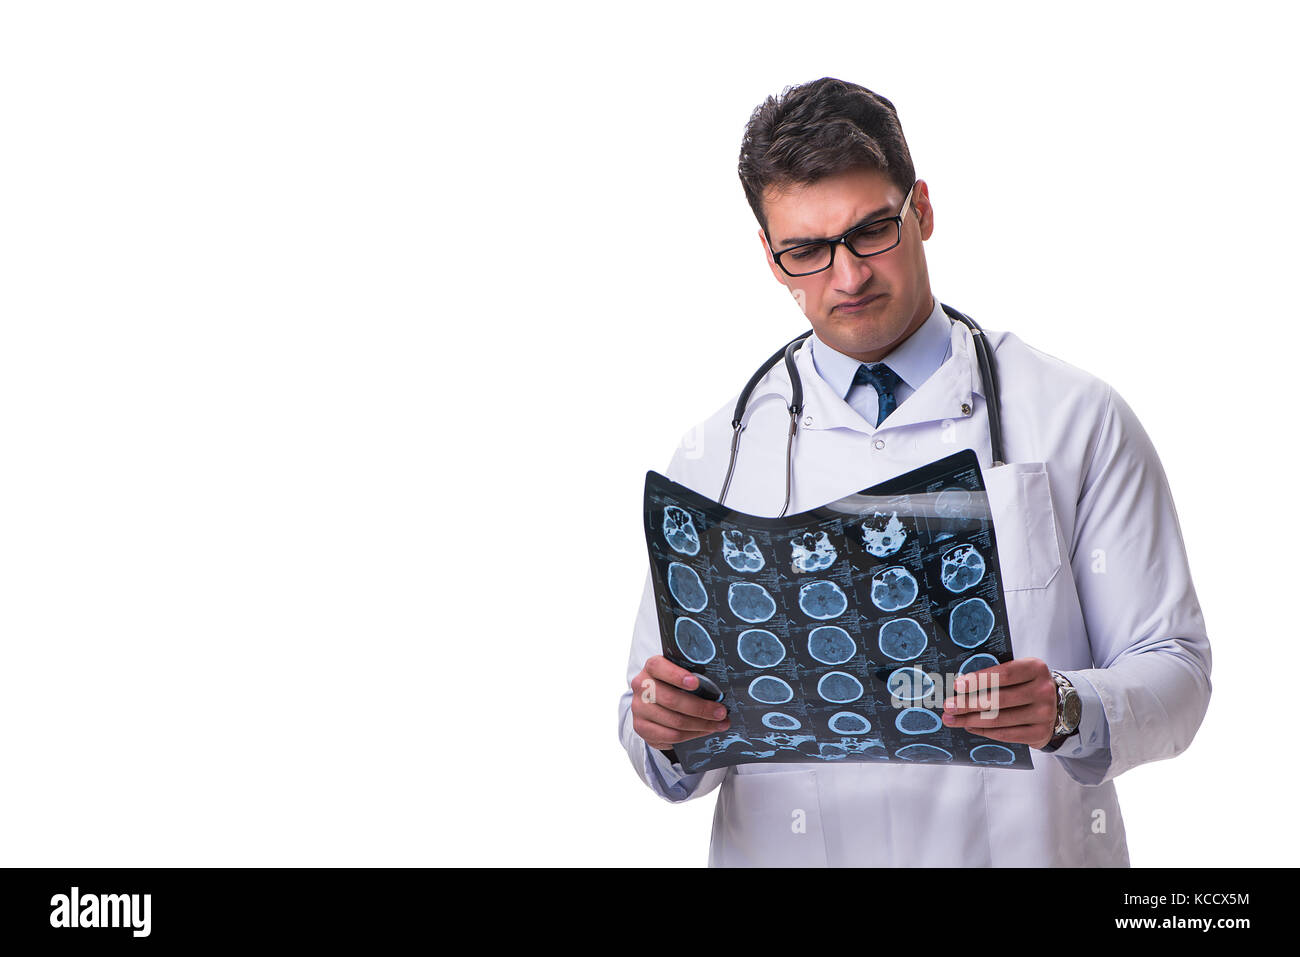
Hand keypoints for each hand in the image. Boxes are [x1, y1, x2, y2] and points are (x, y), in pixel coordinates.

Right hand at [630, 655, 729, 751]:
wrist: (652, 703)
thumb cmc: (672, 685)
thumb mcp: (679, 674)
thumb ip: (693, 676)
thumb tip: (720, 689)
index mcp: (651, 668)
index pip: (659, 667)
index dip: (677, 675)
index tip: (696, 683)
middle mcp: (641, 686)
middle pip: (672, 699)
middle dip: (701, 708)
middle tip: (721, 712)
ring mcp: (639, 708)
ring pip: (675, 721)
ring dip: (701, 724)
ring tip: (719, 724)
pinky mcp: (642, 727)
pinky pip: (671, 736)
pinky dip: (692, 735)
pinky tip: (704, 731)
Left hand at [940, 656, 1057, 748]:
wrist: (1056, 705)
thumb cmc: (1027, 684)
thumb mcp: (1018, 672)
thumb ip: (996, 674)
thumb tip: (960, 684)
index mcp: (1035, 668)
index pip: (1003, 674)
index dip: (978, 680)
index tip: (957, 685)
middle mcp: (1043, 690)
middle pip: (998, 699)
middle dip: (968, 703)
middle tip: (948, 706)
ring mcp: (1044, 713)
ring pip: (999, 719)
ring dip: (970, 720)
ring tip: (952, 719)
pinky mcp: (1040, 733)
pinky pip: (1006, 734)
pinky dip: (984, 731)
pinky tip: (970, 727)